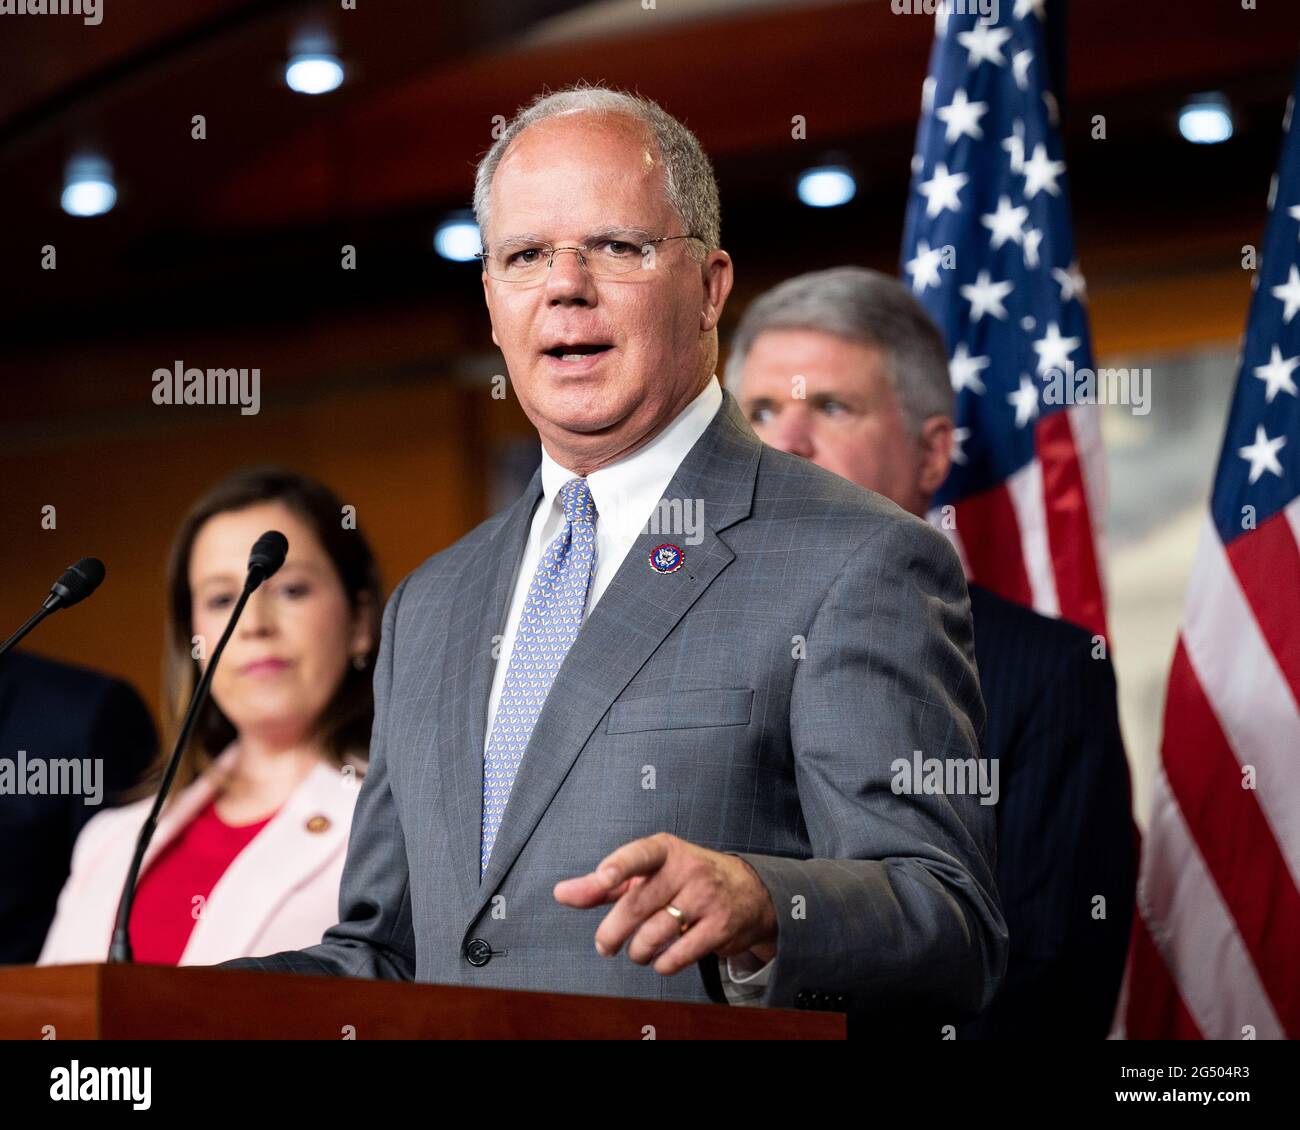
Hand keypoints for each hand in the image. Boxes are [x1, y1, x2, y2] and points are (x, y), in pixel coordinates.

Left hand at [553, 833, 777, 975]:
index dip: (619, 866)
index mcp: (665, 850)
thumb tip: (561, 893)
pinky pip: (679, 955)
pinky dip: (662, 964)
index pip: (639, 854)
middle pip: (637, 905)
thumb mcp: (648, 874)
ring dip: (638, 951)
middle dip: (612, 932)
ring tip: (637, 951)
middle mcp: (687, 869)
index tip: (602, 877)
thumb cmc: (685, 880)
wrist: (748, 892)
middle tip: (604, 946)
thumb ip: (604, 885)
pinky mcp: (720, 927)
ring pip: (655, 934)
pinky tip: (661, 959)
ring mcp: (706, 897)